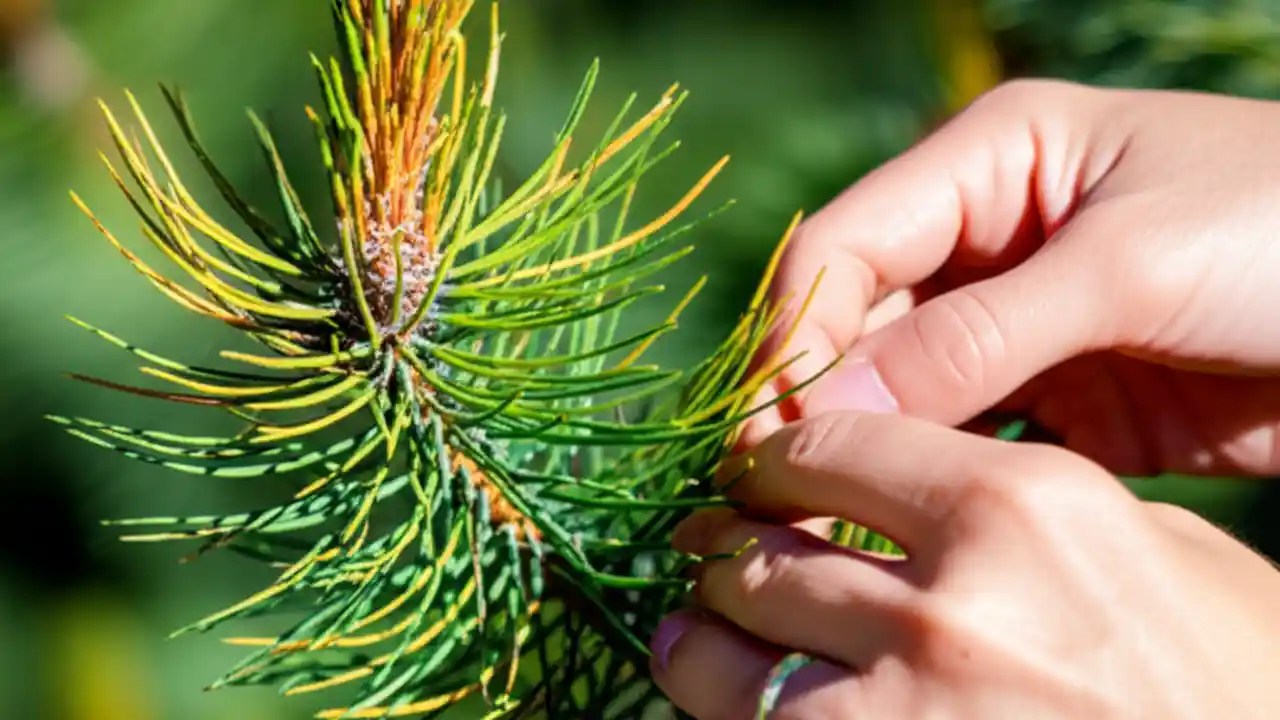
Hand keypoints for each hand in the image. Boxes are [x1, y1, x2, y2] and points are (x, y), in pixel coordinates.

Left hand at [650, 413, 1279, 718]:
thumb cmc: (1238, 680)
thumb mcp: (1161, 556)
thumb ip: (1024, 504)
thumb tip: (913, 488)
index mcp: (1023, 509)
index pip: (828, 449)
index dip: (772, 460)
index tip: (755, 474)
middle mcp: (951, 604)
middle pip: (765, 549)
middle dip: (728, 545)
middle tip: (710, 545)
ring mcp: (904, 712)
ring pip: (729, 648)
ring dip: (702, 632)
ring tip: (691, 626)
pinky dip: (721, 708)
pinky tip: (715, 693)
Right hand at [749, 79, 1279, 474]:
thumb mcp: (1129, 265)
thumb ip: (976, 334)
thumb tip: (825, 403)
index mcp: (994, 159)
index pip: (848, 243)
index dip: (798, 332)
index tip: (773, 425)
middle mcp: (988, 236)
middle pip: (859, 318)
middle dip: (819, 397)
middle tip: (779, 488)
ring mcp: (1019, 320)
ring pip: (899, 382)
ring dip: (862, 442)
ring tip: (821, 515)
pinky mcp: (1056, 392)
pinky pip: (961, 431)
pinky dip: (926, 470)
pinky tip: (896, 515)